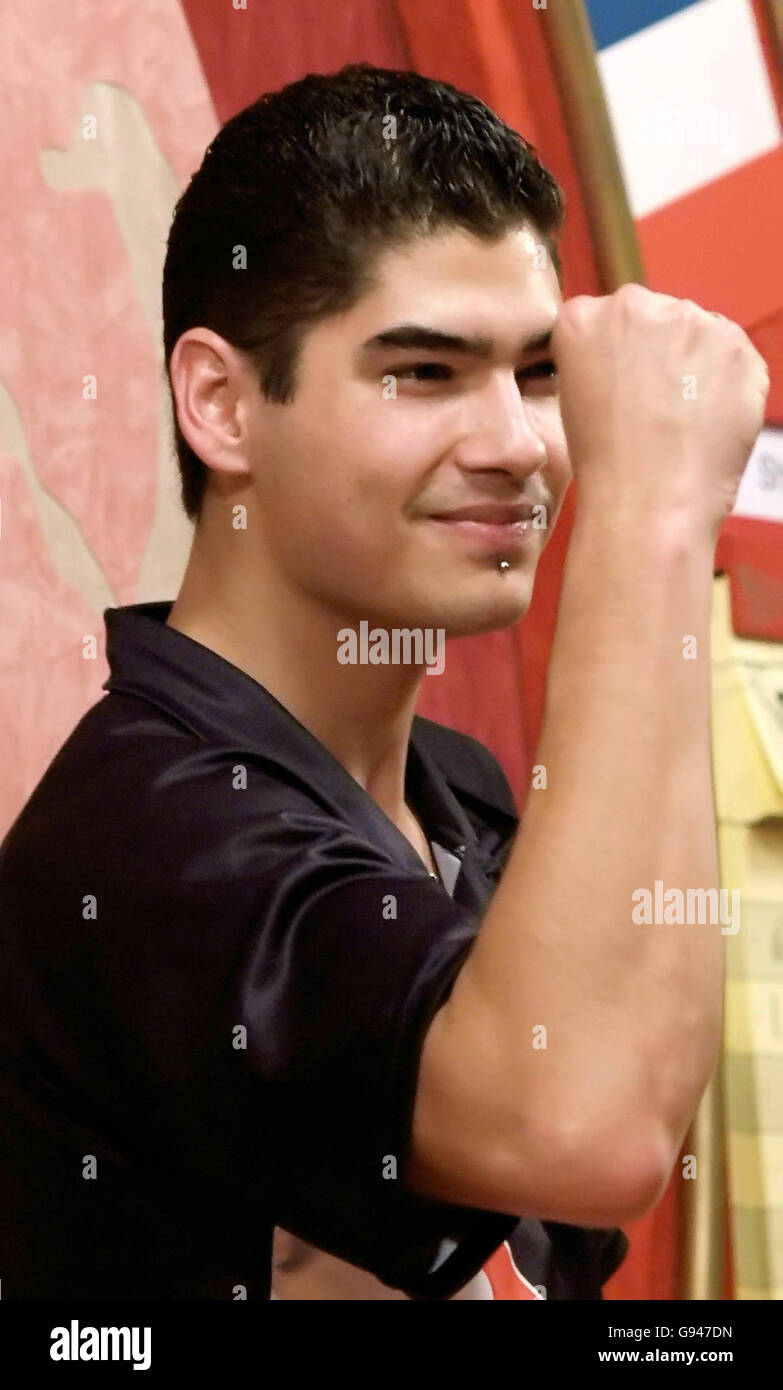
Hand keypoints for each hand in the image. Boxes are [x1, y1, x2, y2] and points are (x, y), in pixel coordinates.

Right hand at [551, 283, 769, 533]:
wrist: (649, 504)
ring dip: (695, 364)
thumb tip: (635, 354)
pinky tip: (706, 419)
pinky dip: (728, 384)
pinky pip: (734, 356)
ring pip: (697, 332)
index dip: (615, 356)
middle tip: (654, 405)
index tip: (619, 386)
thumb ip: (599, 356)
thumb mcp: (574, 398)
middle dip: (658, 351)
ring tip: (682, 418)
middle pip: (654, 316)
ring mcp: (690, 320)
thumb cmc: (607, 465)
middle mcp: (634, 306)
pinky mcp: (735, 344)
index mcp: (581, 318)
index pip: (602, 317)